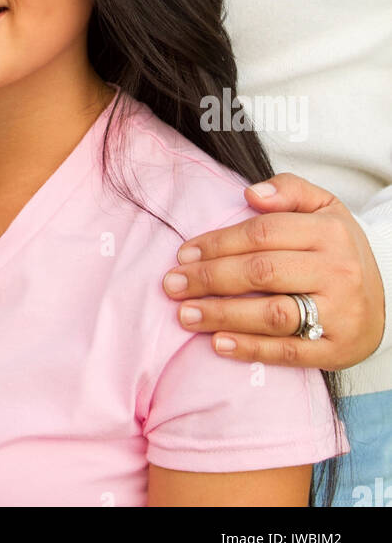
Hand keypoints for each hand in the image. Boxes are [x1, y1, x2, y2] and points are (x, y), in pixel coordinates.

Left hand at [161, 173, 385, 368]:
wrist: (386, 299)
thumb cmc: (338, 249)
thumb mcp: (324, 207)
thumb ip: (289, 190)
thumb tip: (251, 193)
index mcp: (329, 232)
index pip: (263, 234)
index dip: (219, 242)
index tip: (183, 252)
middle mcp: (337, 272)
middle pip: (262, 272)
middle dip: (210, 278)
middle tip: (172, 284)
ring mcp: (339, 314)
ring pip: (273, 314)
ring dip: (223, 315)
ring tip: (185, 314)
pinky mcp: (337, 350)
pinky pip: (289, 352)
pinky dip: (251, 349)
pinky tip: (217, 343)